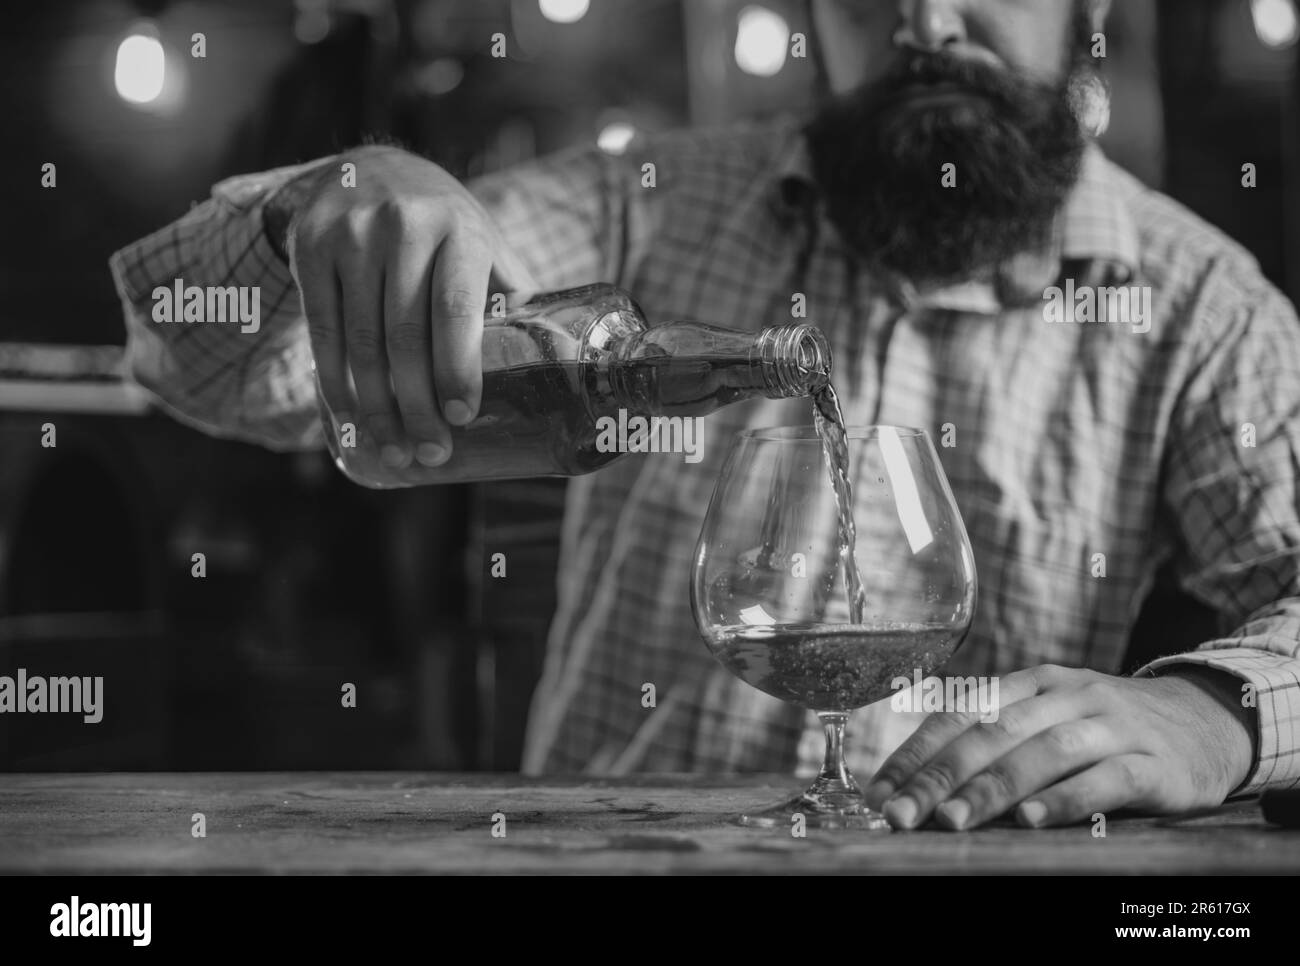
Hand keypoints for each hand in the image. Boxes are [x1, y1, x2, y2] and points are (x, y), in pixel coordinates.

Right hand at [281, 145, 524, 469]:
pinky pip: (321, 328)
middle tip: (430, 453)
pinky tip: (350, 418)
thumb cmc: (444, 226)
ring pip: (361, 339)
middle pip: (405, 334)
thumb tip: (558, 365)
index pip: (455, 307)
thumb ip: (512, 296)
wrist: (369, 168)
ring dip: (376, 406)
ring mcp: (351, 236)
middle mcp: (402, 227)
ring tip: (394, 449)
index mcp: (459, 230)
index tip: (462, 416)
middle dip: (416, 404)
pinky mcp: (311, 249)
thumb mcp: (483, 245)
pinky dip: (335, 382)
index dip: (457, 366)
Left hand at [863, 664, 1255, 829]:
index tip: (881, 792)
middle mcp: (1067, 696)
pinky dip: (1067, 799)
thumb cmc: (1104, 729)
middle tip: (903, 813)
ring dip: (993, 789)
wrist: (1204, 720)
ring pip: (1044, 753)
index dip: (916, 753)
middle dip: (940, 776)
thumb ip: (995, 740)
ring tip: (953, 820)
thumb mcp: (1047, 716)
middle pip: (993, 734)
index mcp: (1031, 683)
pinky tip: (1033, 819)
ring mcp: (1112, 726)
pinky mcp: (1153, 763)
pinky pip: (1107, 780)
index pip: (961, 713)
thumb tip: (918, 784)